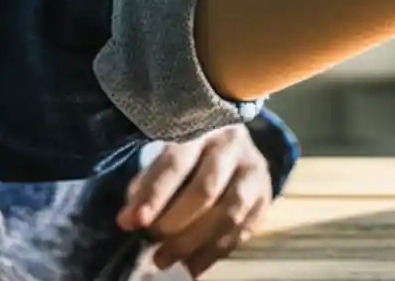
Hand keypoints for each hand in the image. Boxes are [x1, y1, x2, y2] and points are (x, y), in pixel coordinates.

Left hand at [117, 126, 271, 277]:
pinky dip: (217, 251)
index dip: (154, 195)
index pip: (177, 163)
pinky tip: (194, 264)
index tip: (131, 223)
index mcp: (200, 130)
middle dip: (175, 225)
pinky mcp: (266, 193)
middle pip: (207, 189)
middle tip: (152, 250)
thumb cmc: (187, 155)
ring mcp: (254, 169)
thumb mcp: (163, 157)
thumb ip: (146, 185)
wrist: (230, 143)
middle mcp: (231, 146)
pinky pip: (245, 228)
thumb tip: (128, 220)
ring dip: (196, 243)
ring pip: (230, 212)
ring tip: (168, 260)